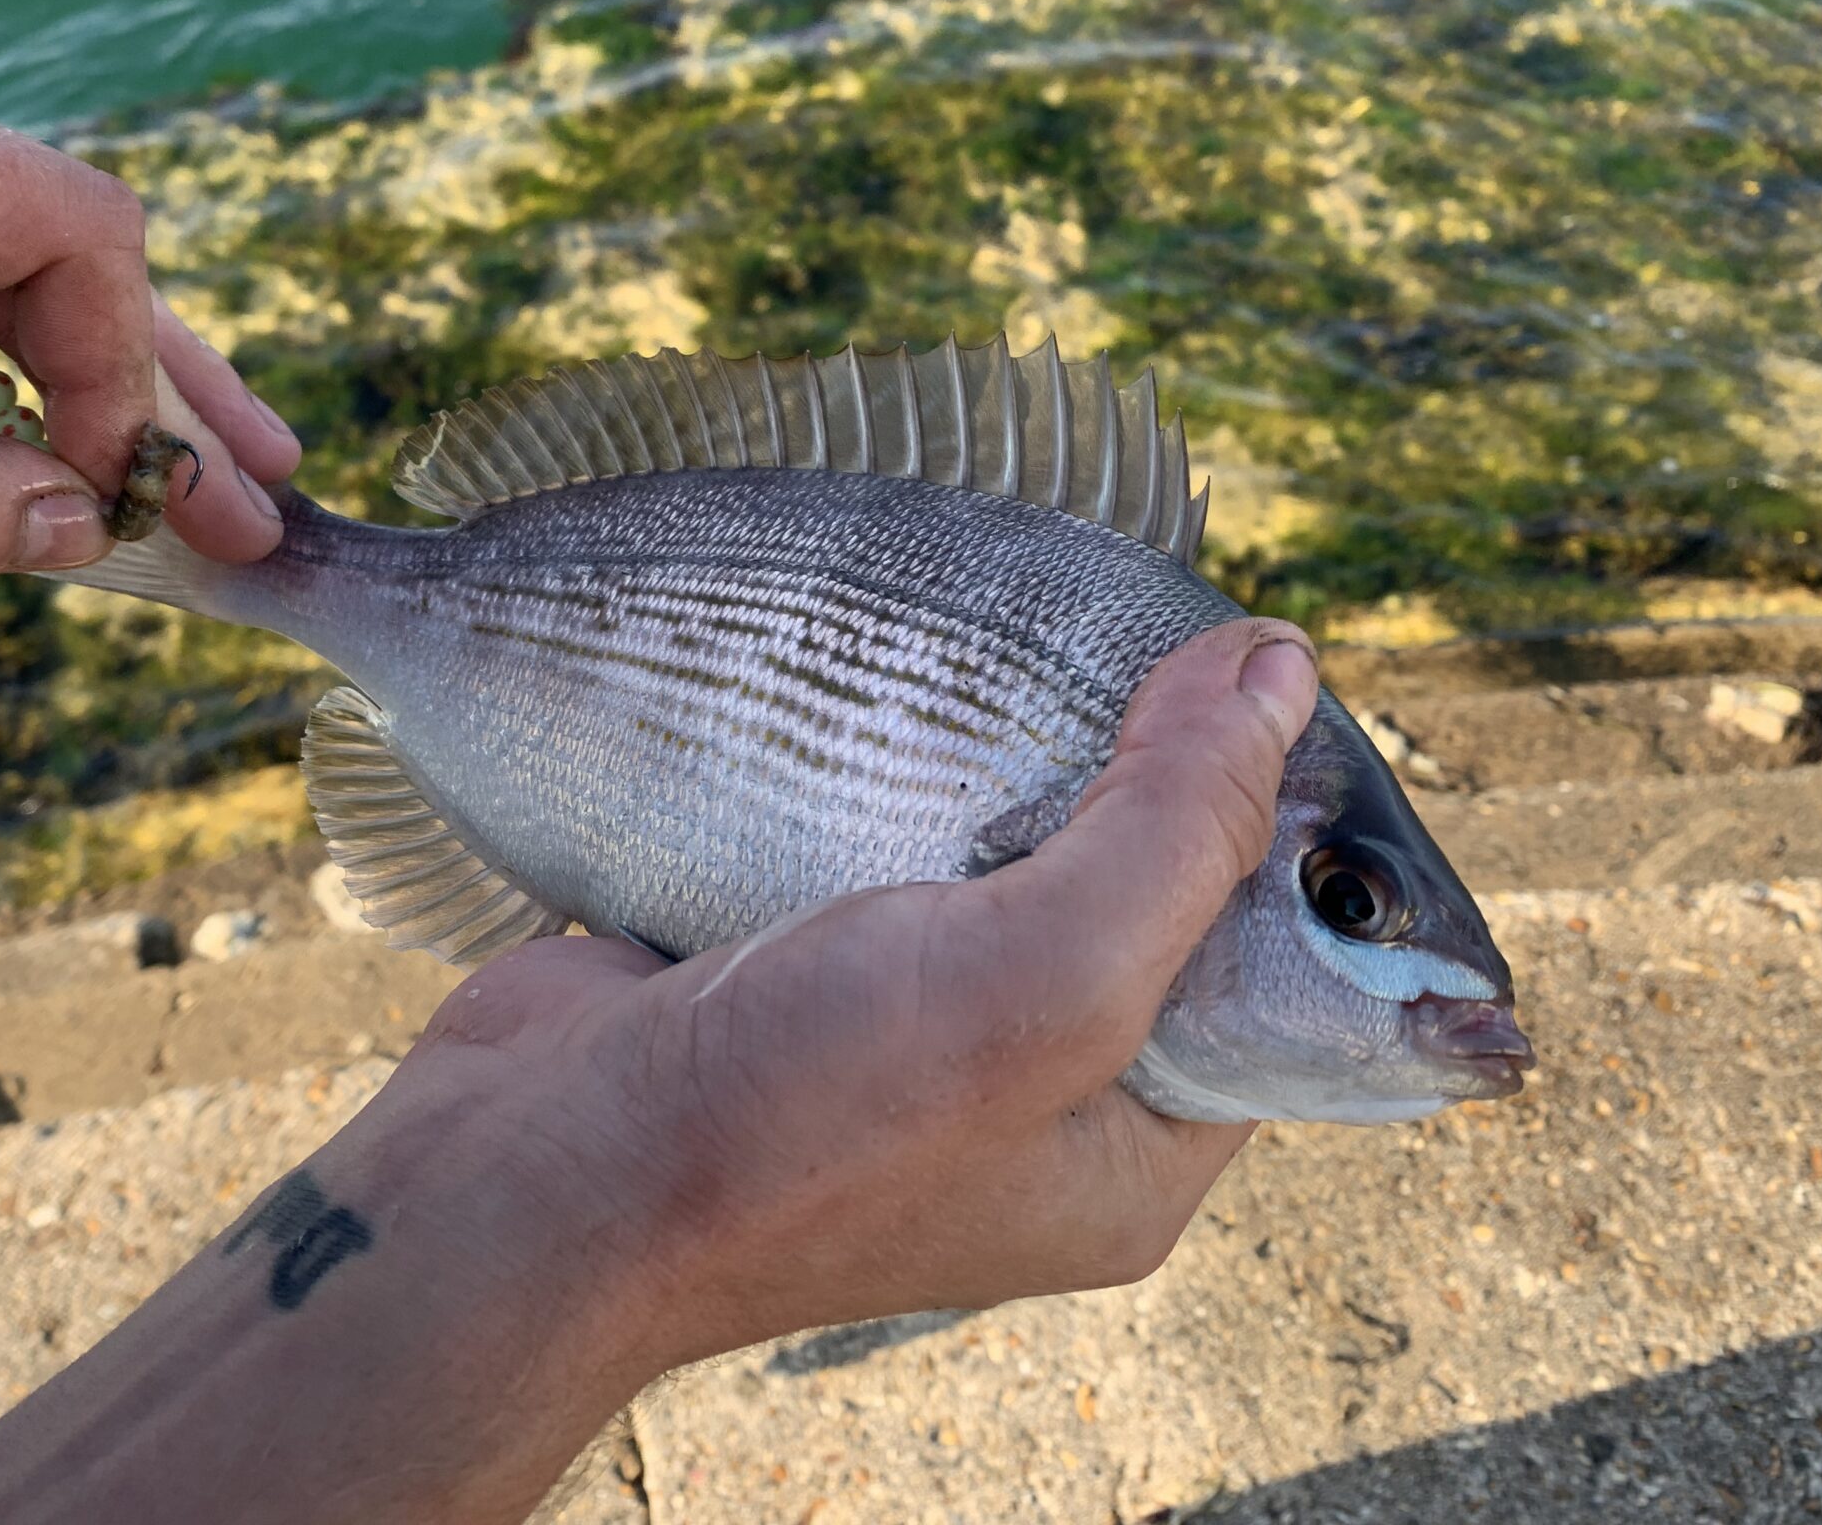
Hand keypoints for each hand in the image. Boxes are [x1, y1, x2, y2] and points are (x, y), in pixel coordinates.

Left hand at [0, 0, 298, 578]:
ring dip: (91, 362)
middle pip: (53, 230)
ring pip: (2, 238)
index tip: (125, 501)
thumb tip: (84, 533)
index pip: (61, 228)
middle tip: (250, 500)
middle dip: (150, 379)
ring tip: (205, 471)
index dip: (125, 372)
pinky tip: (67, 420)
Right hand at [0, 619, 1316, 1524]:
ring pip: (1011, 869)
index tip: (1260, 689)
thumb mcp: (1043, 982)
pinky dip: (903, 778)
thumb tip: (1281, 666)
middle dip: (1147, 780)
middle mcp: (1038, 1108)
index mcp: (1133, 1155)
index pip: (1276, 978)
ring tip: (1040, 638)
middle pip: (1145, 909)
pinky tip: (912, 690)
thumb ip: (1178, 829)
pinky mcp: (807, 979)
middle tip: (1144, 640)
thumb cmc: (804, 1119)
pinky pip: (893, 858)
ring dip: (1019, 764)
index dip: (1290, 838)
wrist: (531, 1183)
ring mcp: (914, 1045)